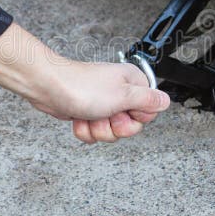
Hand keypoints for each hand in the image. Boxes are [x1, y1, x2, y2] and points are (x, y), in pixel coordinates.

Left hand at [0, 23, 170, 142]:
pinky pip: (94, 132)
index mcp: (133, 83)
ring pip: (110, 132)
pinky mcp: (88, 112)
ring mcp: (103, 104)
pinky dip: (85, 130)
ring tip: (89, 116)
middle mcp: (119, 93)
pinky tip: (79, 119)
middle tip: (106, 115)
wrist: (48, 87)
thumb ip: (148, 100)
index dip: (136, 118)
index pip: (149, 112)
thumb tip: (166, 101)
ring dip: (98, 129)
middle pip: (130, 126)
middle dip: (114, 127)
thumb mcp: (122, 96)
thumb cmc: (82, 86)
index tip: (124, 112)